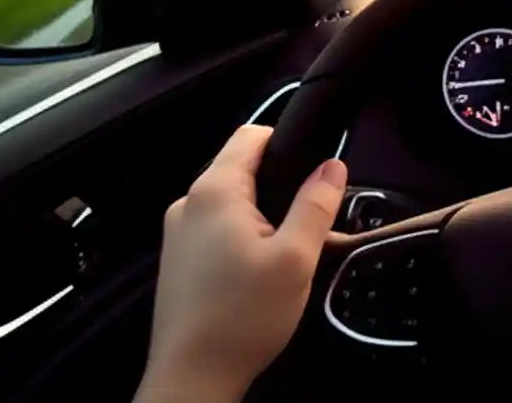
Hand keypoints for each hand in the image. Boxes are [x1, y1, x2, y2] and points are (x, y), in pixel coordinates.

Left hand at [135, 125, 347, 402]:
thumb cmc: (242, 317)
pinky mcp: (178, 259)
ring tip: (288, 252)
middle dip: (280, 186)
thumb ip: (316, 205)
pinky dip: (243, 238)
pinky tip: (260, 272)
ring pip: (232, 203)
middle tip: (308, 222)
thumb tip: (333, 166)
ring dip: (263, 216)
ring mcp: (178, 233)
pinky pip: (218, 229)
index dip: (288, 140)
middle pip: (242, 169)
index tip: (314, 169)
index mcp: (214, 191)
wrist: (192, 377)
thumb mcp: (296, 258)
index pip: (252, 134)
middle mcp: (188, 203)